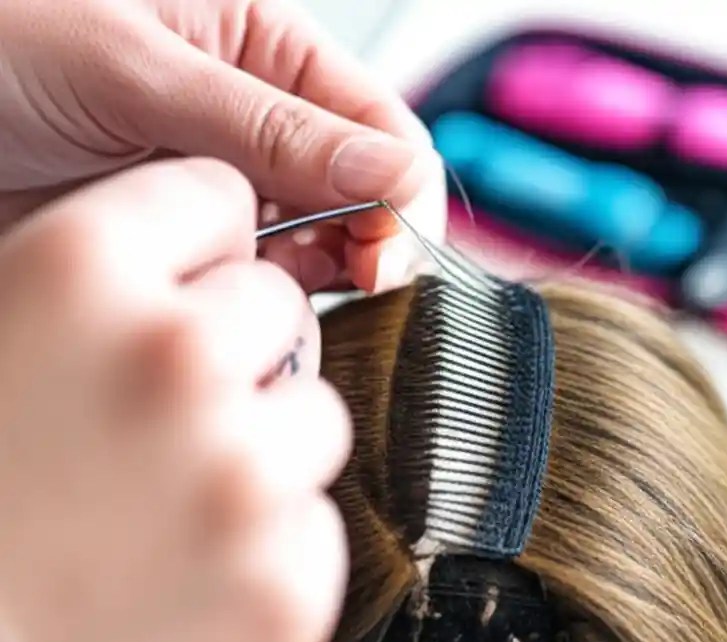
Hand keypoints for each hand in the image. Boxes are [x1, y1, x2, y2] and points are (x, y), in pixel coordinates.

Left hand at [0, 0, 443, 293]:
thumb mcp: (132, 68)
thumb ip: (270, 125)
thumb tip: (395, 170)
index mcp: (261, 46)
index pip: (378, 126)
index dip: (398, 193)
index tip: (383, 252)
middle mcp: (253, 118)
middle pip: (362, 194)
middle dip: (367, 244)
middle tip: (350, 289)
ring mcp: (220, 187)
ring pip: (316, 247)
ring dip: (314, 283)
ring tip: (278, 306)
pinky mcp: (182, 247)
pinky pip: (252, 285)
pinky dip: (260, 309)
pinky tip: (236, 314)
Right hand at [0, 158, 350, 641]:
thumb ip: (88, 292)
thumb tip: (190, 266)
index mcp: (78, 272)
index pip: (213, 195)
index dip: (198, 250)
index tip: (182, 287)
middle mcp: (175, 356)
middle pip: (278, 306)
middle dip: (234, 354)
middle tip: (156, 423)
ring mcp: (246, 473)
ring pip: (315, 413)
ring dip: (263, 449)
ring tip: (166, 507)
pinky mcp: (292, 579)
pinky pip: (320, 520)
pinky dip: (273, 545)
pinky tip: (188, 574)